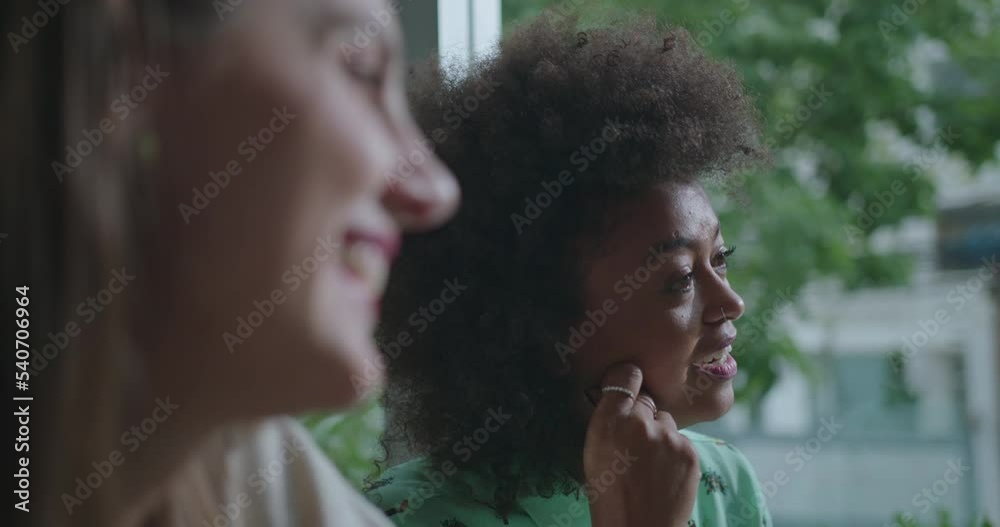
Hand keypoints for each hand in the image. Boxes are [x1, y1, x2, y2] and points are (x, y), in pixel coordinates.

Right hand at [583, 363, 699, 526]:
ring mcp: (669, 437)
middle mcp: (640, 422)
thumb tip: (620, 394)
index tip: (625, 386)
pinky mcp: (690, 451)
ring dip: (659, 434)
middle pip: (646, 401)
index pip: (625, 375)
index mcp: (609, 420)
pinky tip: (662, 472)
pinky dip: (673, 452)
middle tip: (634, 442)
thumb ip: (608, 418)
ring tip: (649, 463)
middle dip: (641, 414)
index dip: (626, 380)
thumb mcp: (594, 450)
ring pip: (665, 421)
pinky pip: (680, 440)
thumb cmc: (608, 493)